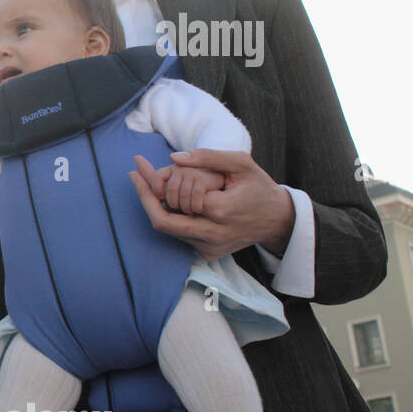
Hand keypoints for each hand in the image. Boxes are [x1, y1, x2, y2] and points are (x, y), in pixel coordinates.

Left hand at [130, 150, 294, 260]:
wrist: (279, 220)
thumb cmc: (260, 187)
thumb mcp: (241, 164)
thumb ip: (208, 157)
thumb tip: (173, 158)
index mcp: (221, 212)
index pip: (176, 198)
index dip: (155, 182)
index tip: (140, 165)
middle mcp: (212, 235)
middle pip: (162, 221)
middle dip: (144, 197)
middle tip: (133, 175)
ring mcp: (209, 248)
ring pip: (168, 229)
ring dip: (154, 205)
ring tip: (144, 180)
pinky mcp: (207, 254)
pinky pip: (179, 234)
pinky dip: (171, 215)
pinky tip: (163, 196)